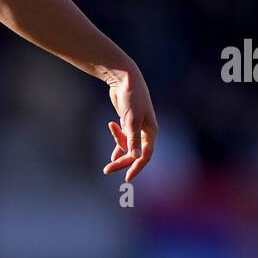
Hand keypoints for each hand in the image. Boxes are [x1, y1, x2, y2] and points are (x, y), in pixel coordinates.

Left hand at [103, 66, 157, 182]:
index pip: (145, 155)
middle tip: (107, 171)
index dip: (137, 167)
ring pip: (128, 146)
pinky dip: (118, 143)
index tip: (127, 178)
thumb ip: (132, 139)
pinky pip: (124, 138)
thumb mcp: (131, 120)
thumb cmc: (131, 98)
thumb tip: (135, 157)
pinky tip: (113, 154)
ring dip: (118, 153)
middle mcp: (146, 131)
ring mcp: (137, 126)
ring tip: (107, 166)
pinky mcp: (128, 121)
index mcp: (151, 132)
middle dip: (122, 162)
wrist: (125, 79)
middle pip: (135, 153)